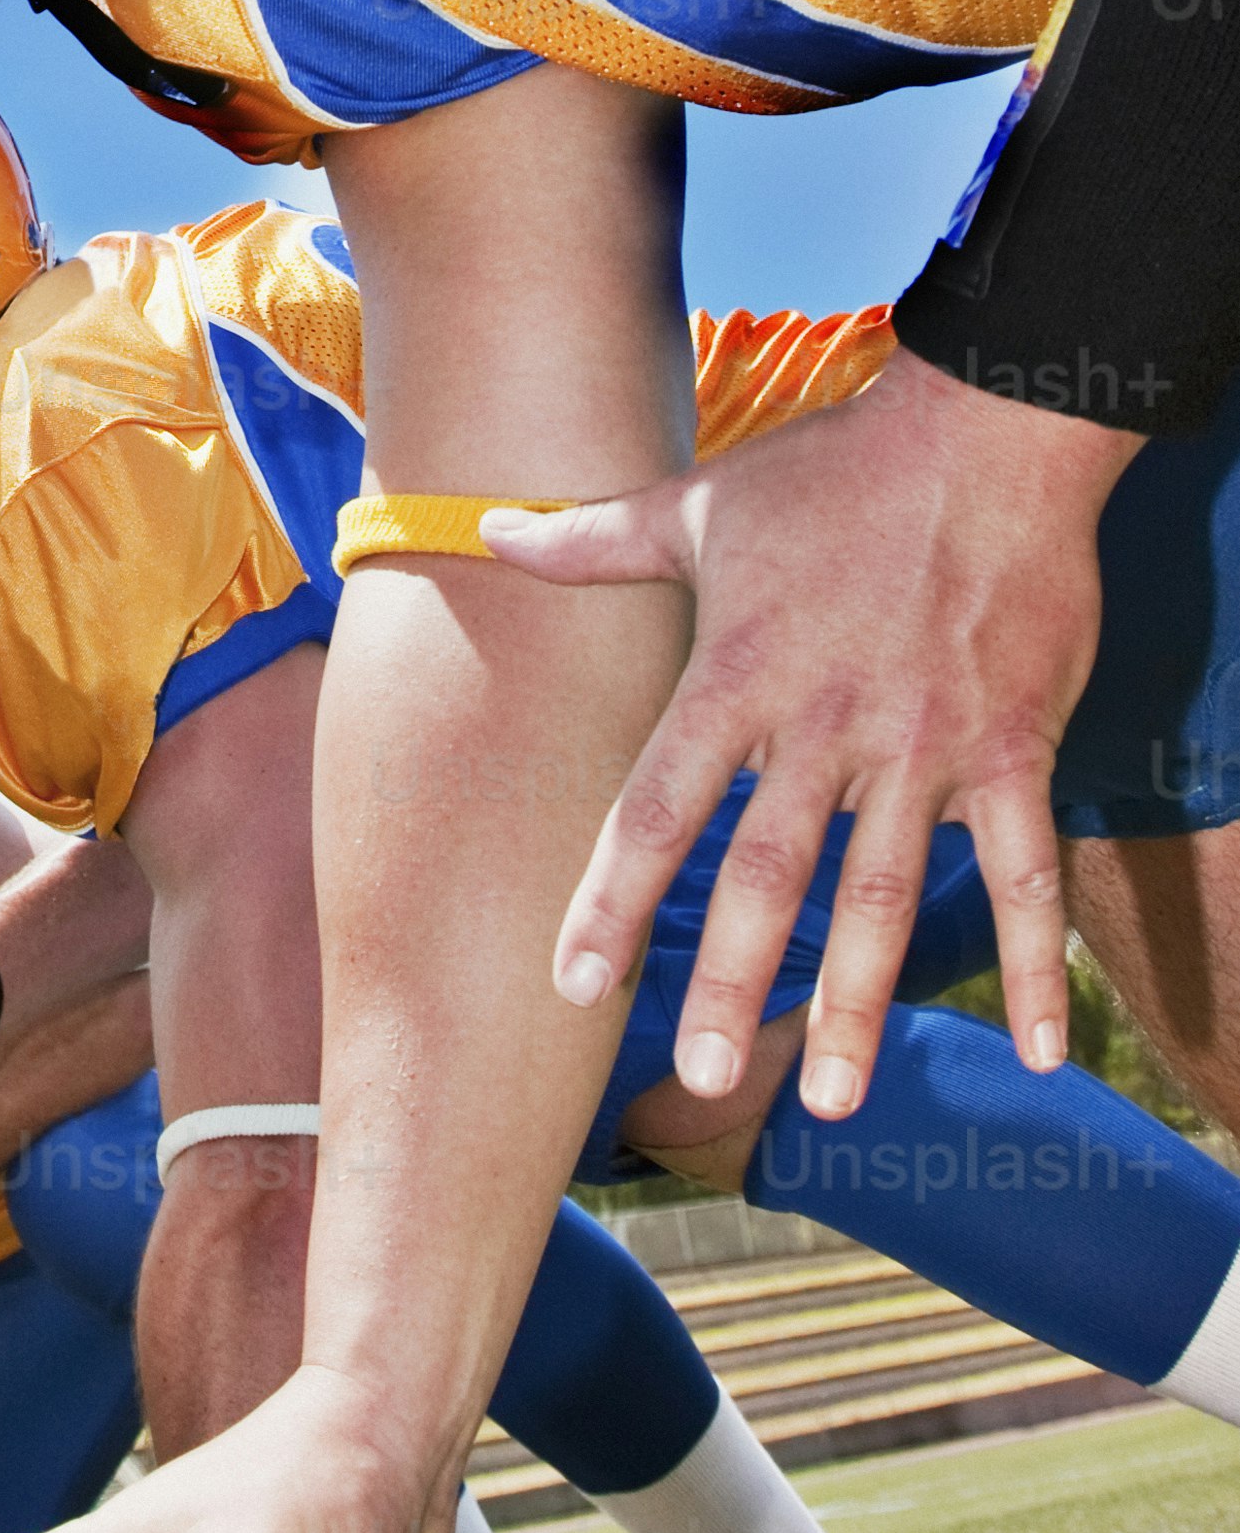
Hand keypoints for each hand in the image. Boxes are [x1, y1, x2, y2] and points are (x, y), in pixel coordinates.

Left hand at [484, 358, 1117, 1117]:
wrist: (989, 433)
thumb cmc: (838, 471)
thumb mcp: (700, 501)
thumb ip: (593, 540)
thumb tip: (490, 529)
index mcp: (739, 676)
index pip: (660, 803)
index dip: (614, 895)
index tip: (576, 982)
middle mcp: (825, 726)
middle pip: (767, 872)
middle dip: (735, 978)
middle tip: (706, 1072)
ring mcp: (924, 746)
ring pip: (886, 895)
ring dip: (861, 1001)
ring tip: (836, 1100)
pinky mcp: (1013, 750)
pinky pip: (1028, 874)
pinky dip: (1040, 967)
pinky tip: (1042, 1054)